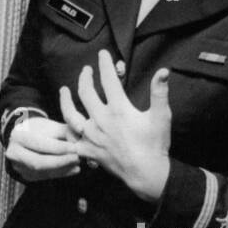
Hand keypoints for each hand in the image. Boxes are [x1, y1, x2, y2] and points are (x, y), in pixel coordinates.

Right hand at [5, 116, 80, 181]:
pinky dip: (60, 174)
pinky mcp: (26, 175)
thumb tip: (80, 139)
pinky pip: (45, 177)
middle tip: (77, 158)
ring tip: (77, 163)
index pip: (39, 144)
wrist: (24, 137)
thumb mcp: (51, 125)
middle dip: (60, 161)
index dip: (58, 148)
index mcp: (18, 136)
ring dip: (62, 169)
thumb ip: (66, 131)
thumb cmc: (39, 129)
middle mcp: (14, 153)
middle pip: (38, 162)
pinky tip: (73, 169)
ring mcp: (18, 167)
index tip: (75, 148)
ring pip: (42, 172)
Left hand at [58, 49, 172, 201]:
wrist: (146, 173)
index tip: (102, 54)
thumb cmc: (155, 144)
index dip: (105, 64)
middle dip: (85, 77)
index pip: (108, 79)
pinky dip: (67, 130)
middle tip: (87, 70)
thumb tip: (163, 71)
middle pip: (85, 92)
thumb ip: (159, 92)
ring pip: (70, 114)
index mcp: (118, 109)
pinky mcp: (87, 150)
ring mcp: (91, 136)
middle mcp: (100, 120)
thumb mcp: (161, 116)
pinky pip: (71, 139)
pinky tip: (65, 123)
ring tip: (64, 90)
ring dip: (65, 100)